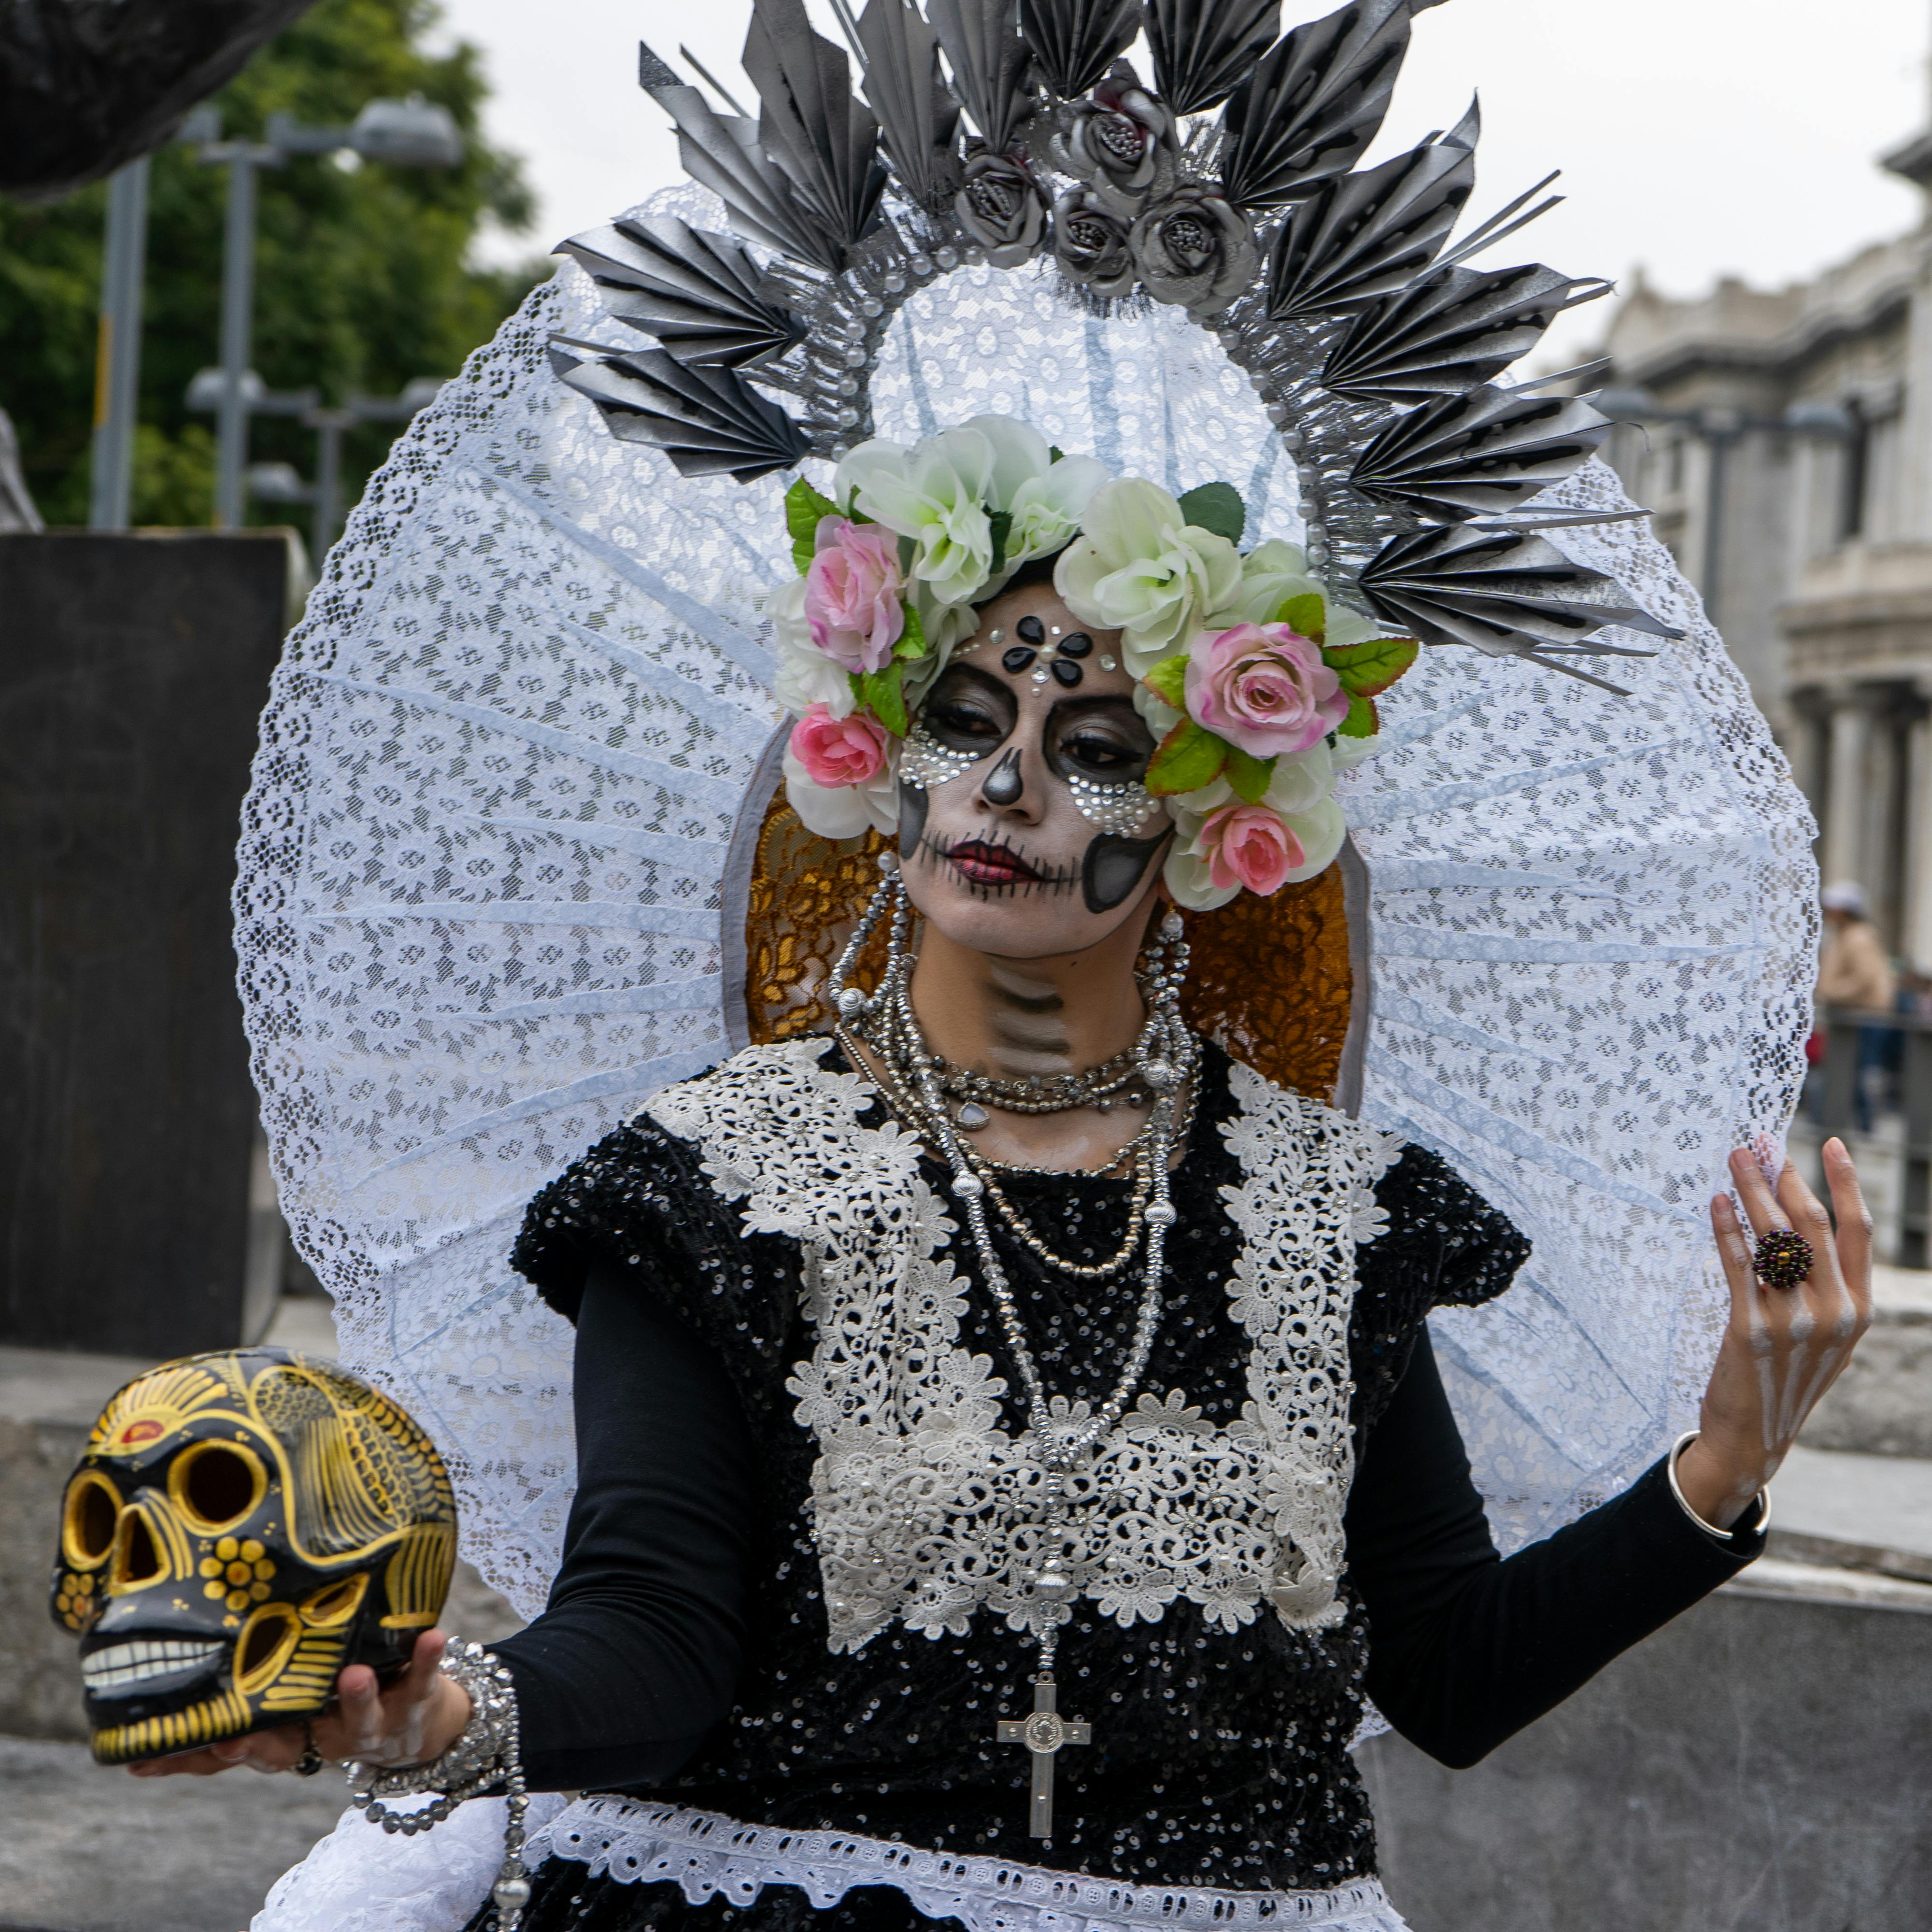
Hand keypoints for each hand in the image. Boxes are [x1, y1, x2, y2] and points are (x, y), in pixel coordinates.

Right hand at [128, 1629, 472, 1777]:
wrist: (420, 1725)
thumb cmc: (337, 1700)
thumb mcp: (289, 1701)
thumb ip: (245, 1690)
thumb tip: (167, 1676)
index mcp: (287, 1736)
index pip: (230, 1751)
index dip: (189, 1758)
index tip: (147, 1758)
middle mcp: (322, 1740)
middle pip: (285, 1750)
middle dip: (258, 1744)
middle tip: (235, 1735)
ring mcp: (369, 1726)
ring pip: (358, 1721)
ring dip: (354, 1702)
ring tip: (352, 1675)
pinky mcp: (413, 1703)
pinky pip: (420, 1682)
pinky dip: (425, 1661)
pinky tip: (433, 1635)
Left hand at [1678, 1141, 1871, 1529]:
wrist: (1755, 1439)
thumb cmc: (1785, 1379)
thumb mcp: (1826, 1337)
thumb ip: (1828, 1290)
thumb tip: (1805, 1227)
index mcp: (1858, 1309)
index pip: (1858, 1231)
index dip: (1845, 1182)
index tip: (1830, 1143)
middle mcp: (1834, 1311)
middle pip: (1812, 1224)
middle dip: (1785, 1175)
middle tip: (1760, 1142)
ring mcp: (1794, 1321)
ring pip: (1773, 1237)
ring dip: (1750, 1191)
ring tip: (1733, 1159)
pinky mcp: (1751, 1330)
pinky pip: (1738, 1265)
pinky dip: (1725, 1228)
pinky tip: (1714, 1203)